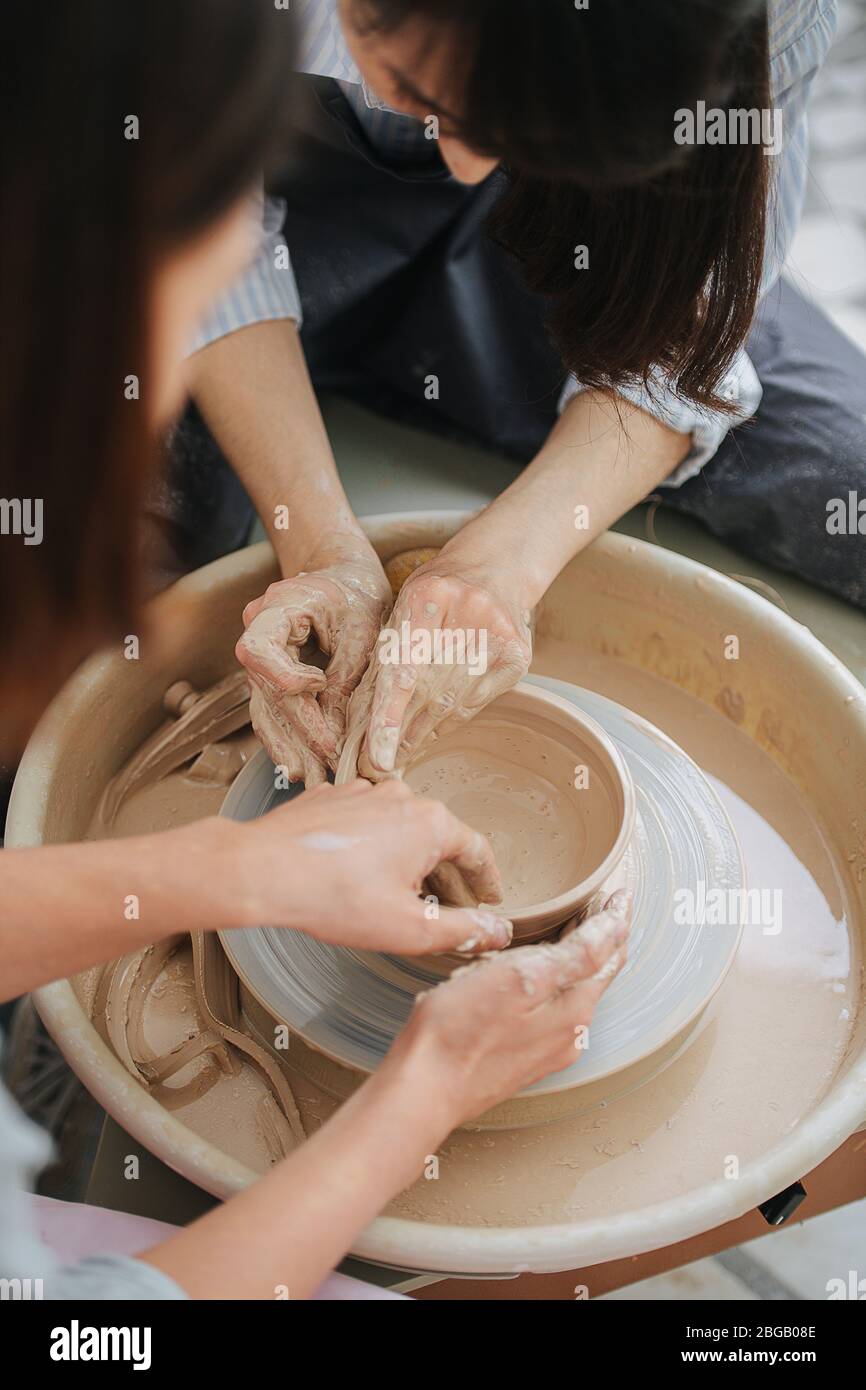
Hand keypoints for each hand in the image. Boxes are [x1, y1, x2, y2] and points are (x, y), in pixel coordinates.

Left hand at [235, 779, 510, 954]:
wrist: (263, 870)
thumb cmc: (336, 899)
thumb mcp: (410, 929)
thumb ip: (462, 930)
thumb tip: (499, 931)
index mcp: (430, 823)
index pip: (476, 851)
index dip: (487, 881)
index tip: (490, 900)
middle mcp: (401, 797)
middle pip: (438, 838)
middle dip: (446, 875)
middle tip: (449, 908)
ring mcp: (363, 792)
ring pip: (400, 828)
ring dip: (406, 859)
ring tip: (398, 895)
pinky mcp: (331, 797)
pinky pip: (365, 822)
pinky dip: (371, 846)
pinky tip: (357, 874)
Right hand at [236, 536, 391, 783]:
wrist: (348, 578)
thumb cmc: (359, 595)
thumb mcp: (362, 630)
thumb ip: (345, 678)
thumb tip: (336, 734)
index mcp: (274, 608)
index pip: (258, 652)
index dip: (287, 680)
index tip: (322, 688)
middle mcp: (256, 632)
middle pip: (266, 689)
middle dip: (297, 729)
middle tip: (325, 764)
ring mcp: (260, 656)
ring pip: (265, 707)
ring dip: (288, 744)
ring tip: (311, 778)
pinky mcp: (271, 675)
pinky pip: (272, 711)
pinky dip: (287, 738)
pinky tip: (299, 766)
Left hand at [346, 547, 532, 778]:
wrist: (495, 568)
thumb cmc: (435, 595)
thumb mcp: (404, 607)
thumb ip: (386, 652)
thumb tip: (360, 717)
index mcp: (429, 594)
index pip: (404, 666)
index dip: (387, 715)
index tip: (375, 755)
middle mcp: (468, 611)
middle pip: (428, 691)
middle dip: (398, 733)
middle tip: (374, 764)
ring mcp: (498, 634)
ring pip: (452, 702)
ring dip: (420, 734)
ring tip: (398, 755)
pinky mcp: (518, 656)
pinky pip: (475, 703)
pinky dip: (447, 723)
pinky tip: (428, 734)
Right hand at [390, 892, 630, 1125]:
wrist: (426, 1087)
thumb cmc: (461, 1030)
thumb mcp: (521, 977)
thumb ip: (575, 956)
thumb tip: (616, 930)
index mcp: (575, 1008)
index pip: (611, 952)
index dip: (617, 916)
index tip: (620, 891)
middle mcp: (571, 1031)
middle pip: (599, 972)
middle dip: (607, 935)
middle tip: (606, 903)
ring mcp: (549, 1047)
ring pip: (578, 990)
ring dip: (586, 957)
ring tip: (580, 927)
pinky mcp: (525, 1055)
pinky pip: (556, 1008)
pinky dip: (561, 979)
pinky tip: (543, 972)